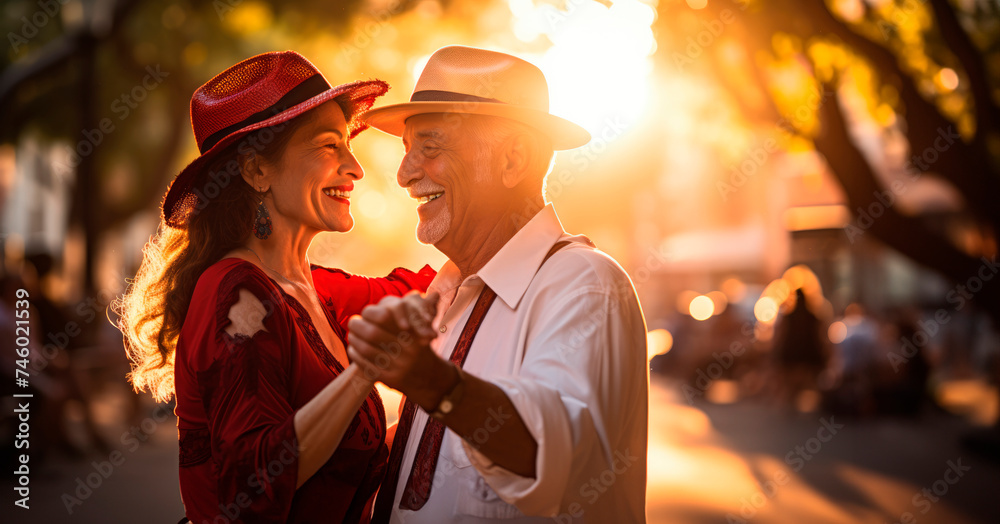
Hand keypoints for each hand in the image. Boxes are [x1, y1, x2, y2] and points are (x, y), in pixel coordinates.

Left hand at [347, 291, 453, 409]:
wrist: (431, 378)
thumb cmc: (420, 346)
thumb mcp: (424, 328)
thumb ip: (418, 312)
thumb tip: (434, 294)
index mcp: (414, 332)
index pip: (385, 317)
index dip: (371, 314)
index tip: (364, 313)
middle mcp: (407, 348)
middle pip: (373, 333)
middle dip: (358, 326)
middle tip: (352, 322)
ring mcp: (399, 365)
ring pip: (367, 349)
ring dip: (354, 340)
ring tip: (351, 335)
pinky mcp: (391, 379)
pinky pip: (367, 365)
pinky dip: (356, 355)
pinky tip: (353, 349)